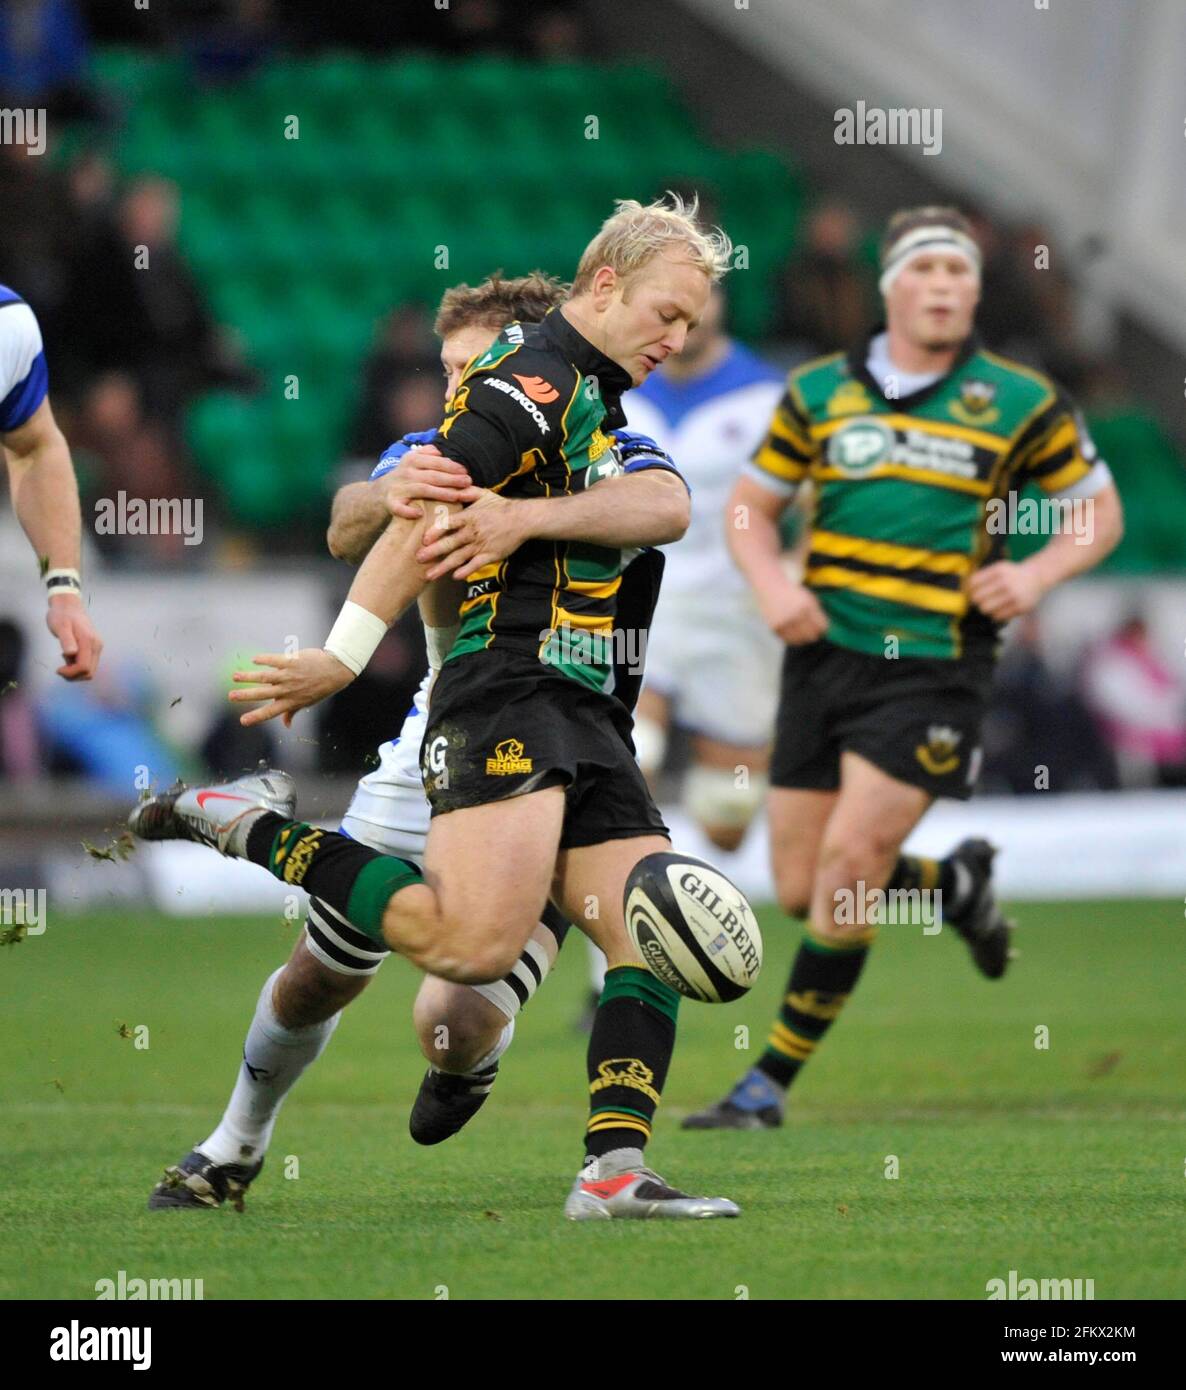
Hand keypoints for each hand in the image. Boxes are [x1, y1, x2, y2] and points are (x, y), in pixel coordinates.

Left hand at [46, 593, 102, 679]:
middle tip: (59, 668)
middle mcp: (96, 645)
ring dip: (75, 671)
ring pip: (90, 670)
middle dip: (73, 675)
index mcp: (89, 641)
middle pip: (89, 672)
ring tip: (64, 659)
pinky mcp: (94, 647)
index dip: (71, 673)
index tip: (57, 669)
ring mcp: (97, 647)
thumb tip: (71, 653)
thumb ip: (66, 640)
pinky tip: (68, 656)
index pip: (84, 667)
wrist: (69, 605)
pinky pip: (89, 663)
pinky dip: (77, 665)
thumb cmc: (62, 615)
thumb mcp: (61, 626)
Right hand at [229, 648, 354, 727]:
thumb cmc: (320, 687)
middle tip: (230, 696)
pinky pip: (275, 660)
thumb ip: (293, 712)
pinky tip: (254, 660)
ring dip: (249, 676)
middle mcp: (288, 690)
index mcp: (291, 702)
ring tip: (235, 676)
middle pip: (264, 693)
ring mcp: (289, 675)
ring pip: (266, 677)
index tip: (243, 721)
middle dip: (246, 696)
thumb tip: (286, 725)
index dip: (256, 717)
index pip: (271, 712)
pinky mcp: (292, 661)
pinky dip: (264, 660)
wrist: (335, 670)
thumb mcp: (308, 702)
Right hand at [383, 447, 480, 519]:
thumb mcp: (413, 459)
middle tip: (467, 483)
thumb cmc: (405, 476)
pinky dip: (408, 511)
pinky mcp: (391, 502)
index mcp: (412, 460)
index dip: (451, 466)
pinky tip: (419, 514)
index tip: (465, 471)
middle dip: (451, 479)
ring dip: (441, 493)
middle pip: (432, 476)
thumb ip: (427, 452)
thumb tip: (441, 450)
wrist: (379, 492)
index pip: (435, 462)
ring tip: (457, 496)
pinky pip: (399, 508)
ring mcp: (398, 488)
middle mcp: (405, 472)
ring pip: (422, 490)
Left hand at [416, 490, 533, 580]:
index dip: (435, 532)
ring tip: (430, 575)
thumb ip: (466, 491)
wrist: (523, 519)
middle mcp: (473, 532)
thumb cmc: (501, 507)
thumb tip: (452, 487)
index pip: (448, 524)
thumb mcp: (484, 494)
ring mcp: (481, 545)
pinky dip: (465, 571)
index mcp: (469, 517)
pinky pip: (475, 565)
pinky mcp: (491, 555)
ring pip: (459, 558)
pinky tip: (455, 577)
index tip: (424, 539)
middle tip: (418, 559)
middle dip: (433, 552)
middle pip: (450, 543)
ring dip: (443, 567)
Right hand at [761, 582, 827, 643]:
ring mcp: (785, 622)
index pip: (821, 627)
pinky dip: (791, 638)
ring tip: (801, 632)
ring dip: (802, 638)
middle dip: (814, 635)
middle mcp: (796, 615)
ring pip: (799, 641)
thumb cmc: (793, 593)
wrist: (771, 587)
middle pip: (811, 636)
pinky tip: (792, 632)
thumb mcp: (809, 599)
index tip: (820, 628)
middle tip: (811, 632)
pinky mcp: (775, 627)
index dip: (823, 629)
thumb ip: (818, 614)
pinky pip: (788, 640)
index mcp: (807, 606)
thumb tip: (824, 632)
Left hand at [967, 560, 1045, 621]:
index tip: (972, 591)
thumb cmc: (1011, 574)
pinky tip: (1000, 608)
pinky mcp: (1020, 607)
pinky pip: (998, 616)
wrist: (1037, 577)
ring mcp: (1014, 595)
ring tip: (990, 604)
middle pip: (977, 598)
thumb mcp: (998, 568)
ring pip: (986, 609)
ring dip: (985, 608)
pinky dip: (996, 614)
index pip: (973, 583)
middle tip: (980, 600)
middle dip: (976, 600)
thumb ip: (982, 577)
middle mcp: (1006, 582)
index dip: (969, 589)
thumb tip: (963, 591)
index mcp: (999, 570)